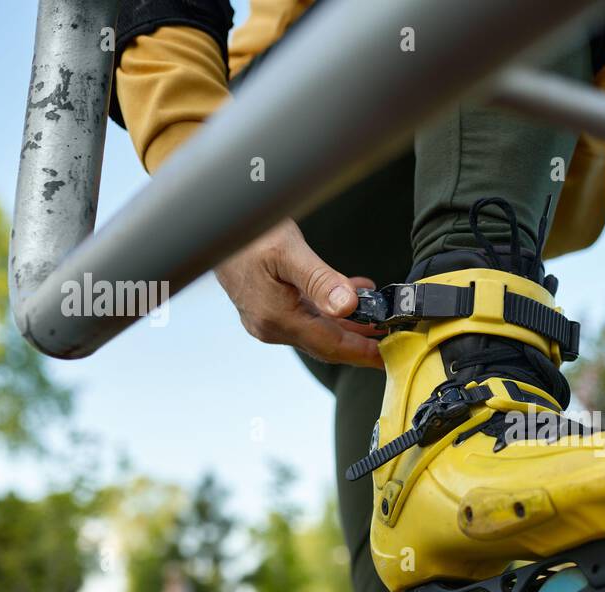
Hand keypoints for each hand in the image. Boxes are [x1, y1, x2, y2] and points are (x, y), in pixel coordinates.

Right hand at [214, 219, 382, 366]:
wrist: (211, 221)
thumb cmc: (246, 229)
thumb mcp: (288, 249)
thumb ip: (320, 280)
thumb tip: (347, 306)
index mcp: (275, 318)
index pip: (329, 345)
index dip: (362, 352)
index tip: (388, 357)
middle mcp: (270, 325)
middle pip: (325, 343)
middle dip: (360, 342)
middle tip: (392, 339)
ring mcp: (267, 318)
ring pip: (318, 329)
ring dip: (349, 325)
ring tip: (379, 318)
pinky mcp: (267, 306)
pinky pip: (307, 316)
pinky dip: (332, 310)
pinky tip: (353, 297)